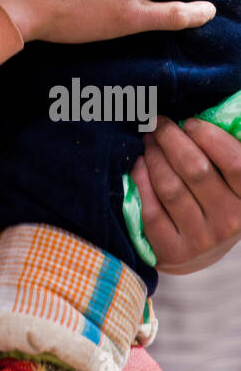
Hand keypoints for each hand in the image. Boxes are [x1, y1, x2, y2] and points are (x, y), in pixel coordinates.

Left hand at [131, 117, 240, 272]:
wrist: (198, 254)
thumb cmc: (214, 202)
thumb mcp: (228, 182)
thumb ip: (221, 154)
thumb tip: (198, 115)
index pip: (235, 163)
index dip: (209, 136)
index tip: (189, 122)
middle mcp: (229, 222)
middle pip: (195, 170)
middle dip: (171, 139)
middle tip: (157, 123)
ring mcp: (202, 240)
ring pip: (170, 187)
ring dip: (153, 157)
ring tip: (148, 141)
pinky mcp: (174, 252)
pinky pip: (151, 211)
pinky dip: (141, 182)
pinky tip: (138, 166)